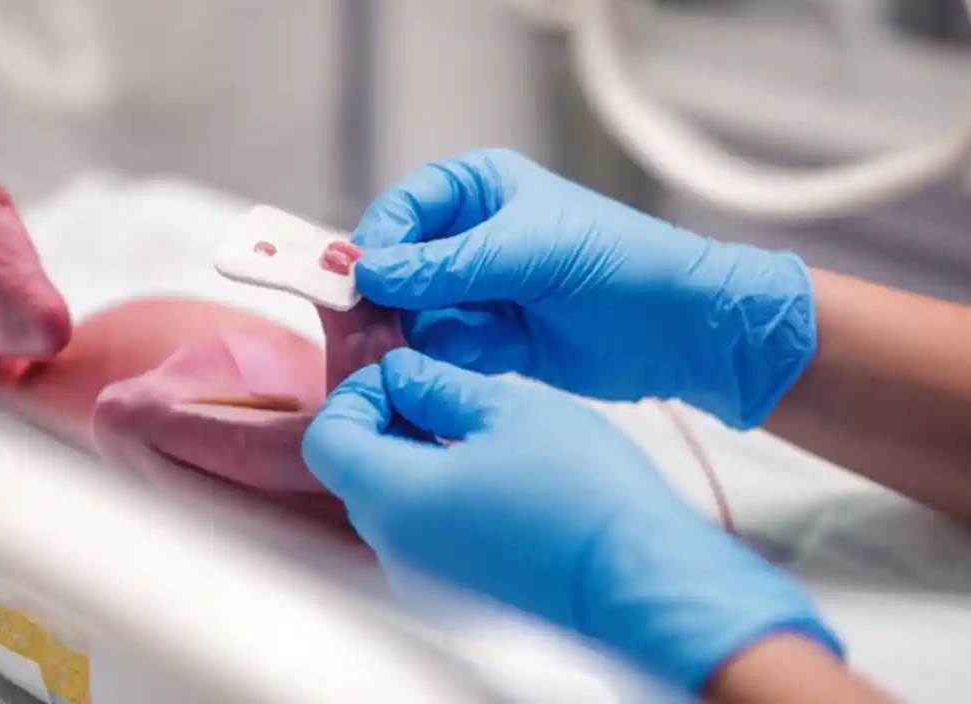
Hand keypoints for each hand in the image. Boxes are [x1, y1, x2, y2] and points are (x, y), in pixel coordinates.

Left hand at [302, 349, 840, 691]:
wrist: (643, 579)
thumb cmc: (585, 491)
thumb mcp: (509, 408)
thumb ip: (438, 385)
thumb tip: (403, 373)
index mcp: (397, 497)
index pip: (327, 437)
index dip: (358, 394)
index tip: (406, 375)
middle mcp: (394, 550)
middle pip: (355, 471)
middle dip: (387, 421)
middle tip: (439, 393)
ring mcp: (423, 582)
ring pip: (390, 504)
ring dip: (414, 458)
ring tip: (473, 431)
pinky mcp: (455, 597)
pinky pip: (422, 536)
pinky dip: (438, 498)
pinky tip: (493, 477)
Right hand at [352, 149, 815, 428]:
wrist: (684, 329)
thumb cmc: (619, 263)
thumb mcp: (528, 252)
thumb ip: (446, 266)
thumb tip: (368, 274)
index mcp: (480, 189)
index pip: (403, 209)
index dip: (378, 244)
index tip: (361, 284)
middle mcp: (473, 236)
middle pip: (400, 266)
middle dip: (388, 299)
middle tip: (372, 334)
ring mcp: (482, 291)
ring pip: (416, 313)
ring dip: (412, 335)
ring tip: (414, 355)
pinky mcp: (495, 341)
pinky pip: (445, 348)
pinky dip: (440, 360)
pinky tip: (448, 368)